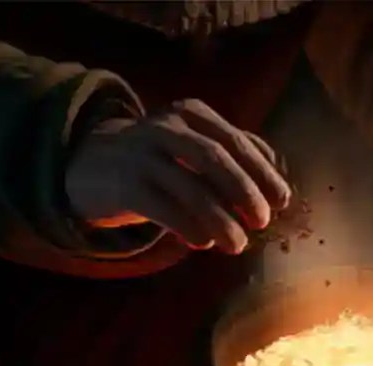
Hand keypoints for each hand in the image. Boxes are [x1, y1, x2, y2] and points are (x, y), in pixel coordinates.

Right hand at [65, 99, 290, 254]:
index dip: (263, 172)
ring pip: (191, 187)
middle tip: (263, 222)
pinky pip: (164, 208)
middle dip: (245, 192)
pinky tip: (202, 243)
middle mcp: (165, 126)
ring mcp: (141, 153)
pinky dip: (189, 227)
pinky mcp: (124, 184)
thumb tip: (278, 186)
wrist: (90, 166)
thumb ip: (234, 156)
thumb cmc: (158, 162)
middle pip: (215, 158)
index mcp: (191, 114)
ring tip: (237, 245)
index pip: (235, 140)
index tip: (282, 201)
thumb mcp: (193, 147)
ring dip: (220, 220)